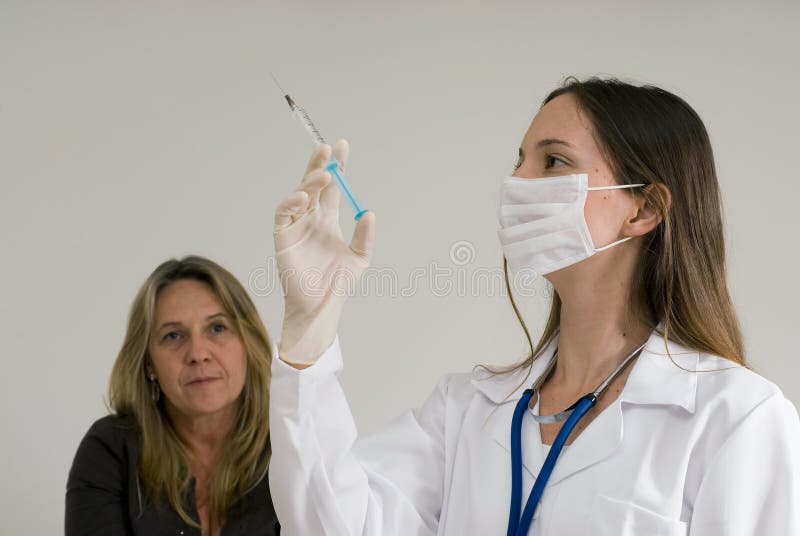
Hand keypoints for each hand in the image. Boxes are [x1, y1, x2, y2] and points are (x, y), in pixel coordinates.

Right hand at [273, 140, 375, 364]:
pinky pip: (283, 214)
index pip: (332, 187)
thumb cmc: (338, 284)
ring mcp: (296, 226)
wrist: (322, 306)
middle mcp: (311, 219)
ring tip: (325, 175)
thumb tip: (369, 213)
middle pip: (313, 184)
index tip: (343, 147)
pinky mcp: (282, 237)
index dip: (337, 167)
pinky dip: (291, 203)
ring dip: (310, 182)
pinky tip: (304, 198)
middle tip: (329, 149)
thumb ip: (365, 236)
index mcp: (329, 219)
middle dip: (320, 164)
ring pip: (299, 195)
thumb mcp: (360, 257)